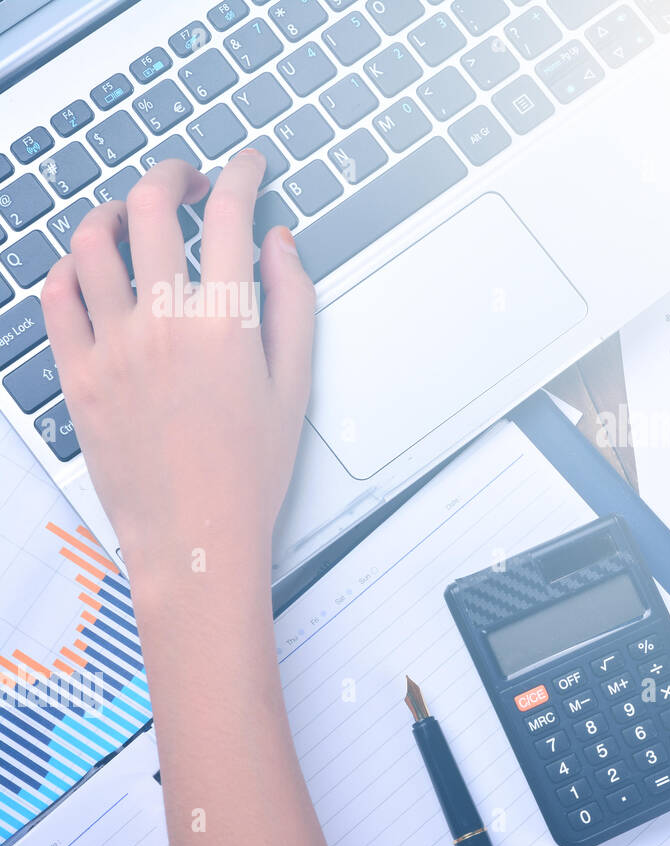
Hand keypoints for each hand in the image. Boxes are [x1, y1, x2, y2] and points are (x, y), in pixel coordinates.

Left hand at [40, 152, 314, 578]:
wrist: (196, 538)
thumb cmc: (250, 472)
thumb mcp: (295, 385)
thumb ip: (293, 304)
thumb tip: (280, 244)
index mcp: (225, 324)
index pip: (229, 217)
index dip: (241, 175)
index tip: (247, 165)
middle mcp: (162, 324)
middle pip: (152, 210)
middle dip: (172, 175)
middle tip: (187, 177)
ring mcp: (111, 347)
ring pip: (91, 244)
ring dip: (113, 212)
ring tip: (131, 214)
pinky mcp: (75, 376)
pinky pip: (55, 299)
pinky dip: (69, 269)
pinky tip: (88, 269)